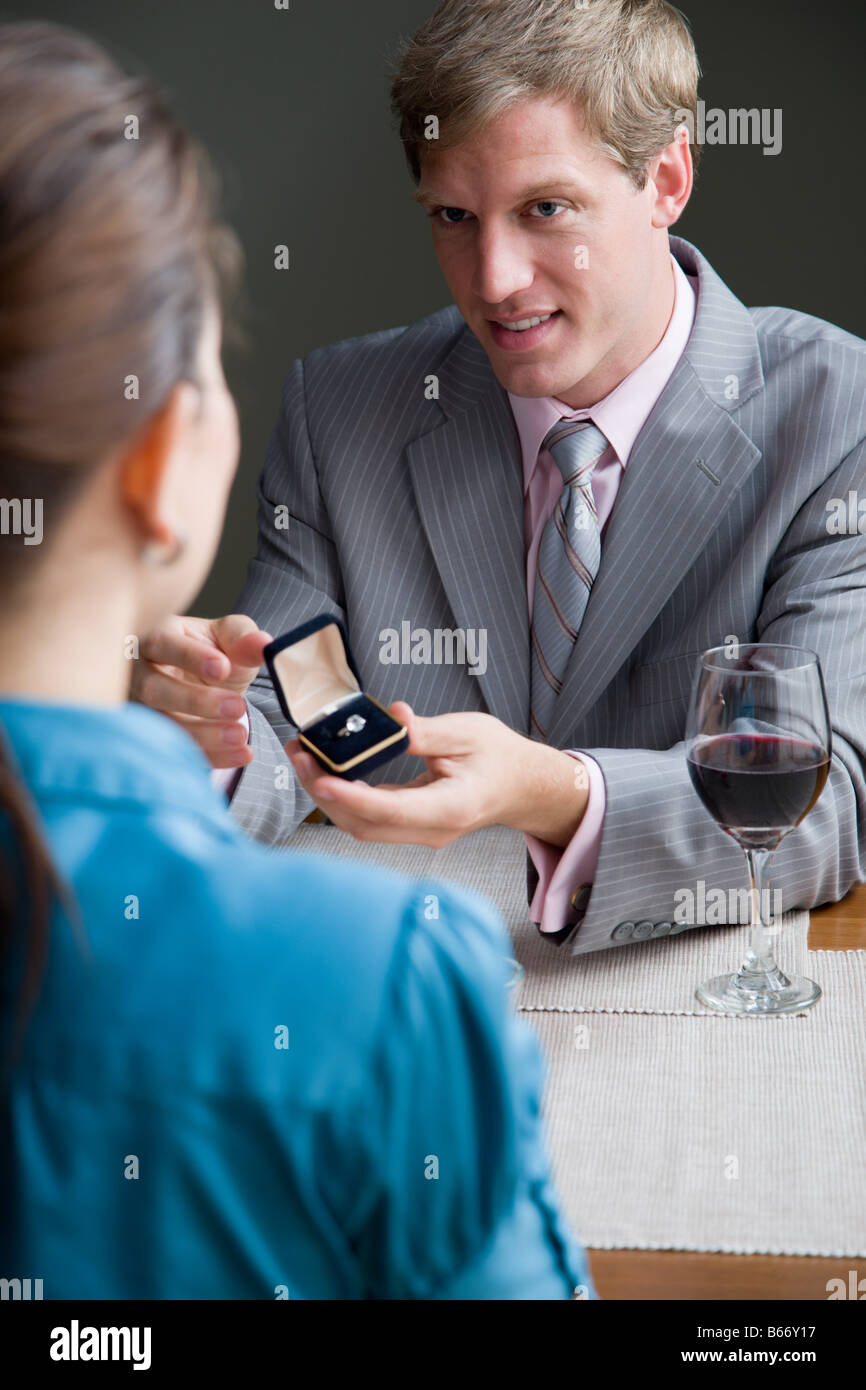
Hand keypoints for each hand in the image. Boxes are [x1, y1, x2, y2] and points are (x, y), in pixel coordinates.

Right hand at [130, 614, 271, 768]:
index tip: (223, 668)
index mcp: (154, 638)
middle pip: (153, 689)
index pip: (163, 644)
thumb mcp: (230, 638)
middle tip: (237, 707)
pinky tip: (240, 754)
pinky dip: (209, 756)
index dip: (191, 657)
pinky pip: (173, 753)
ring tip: (241, 735)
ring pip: (161, 726)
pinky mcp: (149, 740)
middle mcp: (137, 675)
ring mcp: (138, 710)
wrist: (203, 685)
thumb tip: (261, 644)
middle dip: (196, 701)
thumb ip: (244, 637)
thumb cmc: (211, 653)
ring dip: (203, 735)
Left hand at [285, 702, 589, 847]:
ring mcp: (420, 834)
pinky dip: (343, 798)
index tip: (321, 776)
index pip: (391, 810)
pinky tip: (327, 770)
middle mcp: (432, 830)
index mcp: (450, 808)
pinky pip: (369, 820)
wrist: (522, 787)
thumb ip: (427, 731)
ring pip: (361, 827)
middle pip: (364, 825)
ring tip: (304, 758)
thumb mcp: (468, 733)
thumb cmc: (500, 758)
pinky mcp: (410, 827)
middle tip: (300, 754)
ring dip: (328, 796)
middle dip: (325, 793)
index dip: (352, 796)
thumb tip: (392, 717)